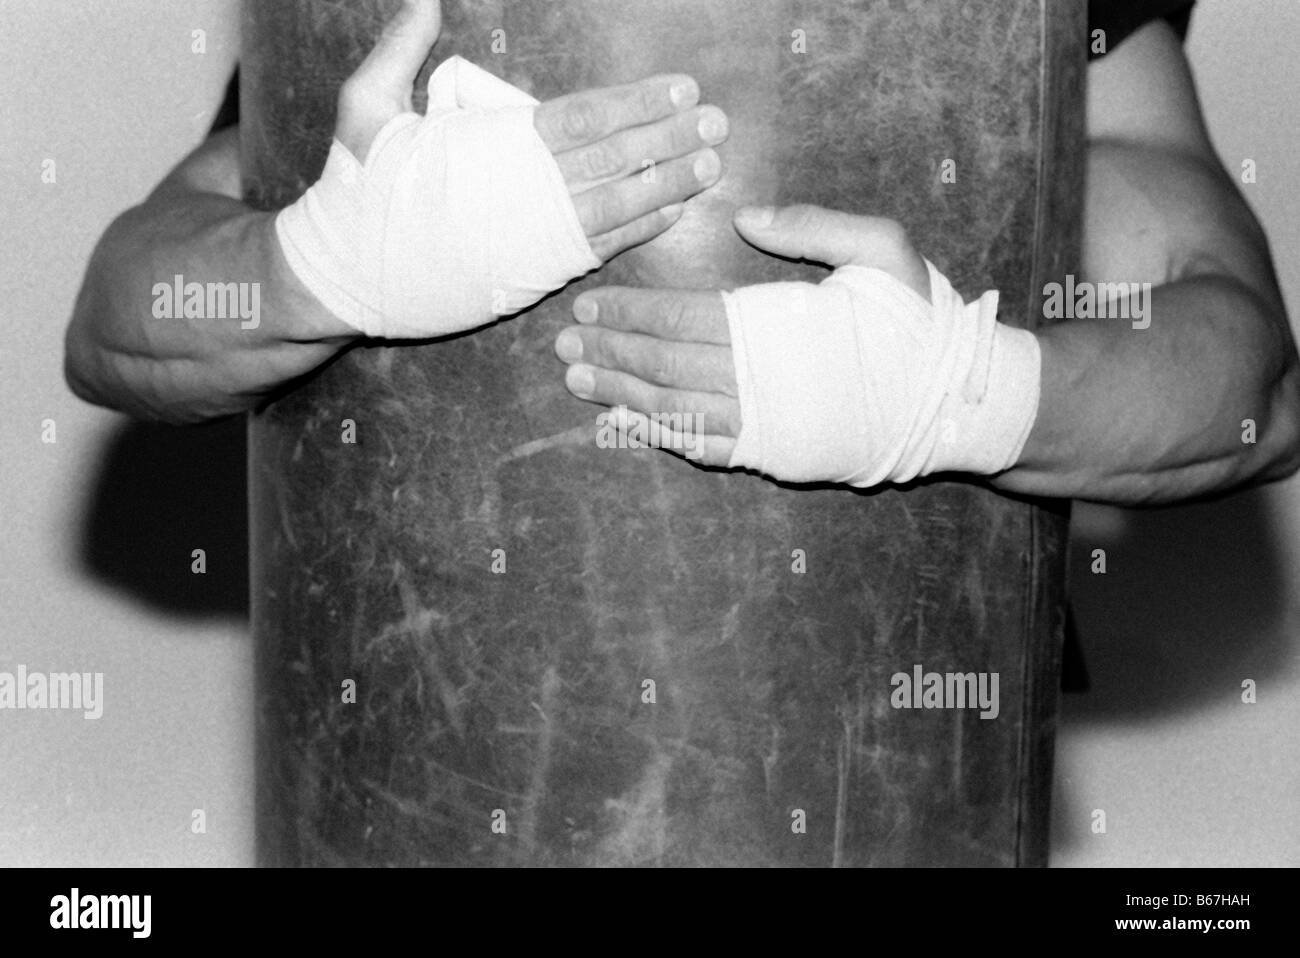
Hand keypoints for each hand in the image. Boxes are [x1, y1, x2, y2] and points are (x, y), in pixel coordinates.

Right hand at [334, 0, 727, 262]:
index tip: (680, 88)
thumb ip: (401, 49)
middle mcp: (526, 193)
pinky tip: (674, 214)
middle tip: (717, 123)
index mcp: (496, 146)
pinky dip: (641, 232)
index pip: (585, 117)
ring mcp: (535, 237)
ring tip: (712, 166)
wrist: (343, 274)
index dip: (637, 102)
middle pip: (615, 159)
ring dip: (669, 185)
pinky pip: (601, 249)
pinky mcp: (535, 273)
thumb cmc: (355, 188)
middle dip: (670, 139)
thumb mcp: (365, 105)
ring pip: (618, 206)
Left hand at [554, 204, 931, 467]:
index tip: (591, 306)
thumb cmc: (918, 321)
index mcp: (776, 324)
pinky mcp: (771, 454)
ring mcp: (762, 424)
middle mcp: (758, 379)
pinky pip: (701, 447)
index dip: (631, 313)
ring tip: (577, 381)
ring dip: (620, 395)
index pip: (681, 317)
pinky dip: (658, 436)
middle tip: (564, 344)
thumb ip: (814, 227)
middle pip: (664, 365)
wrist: (954, 402)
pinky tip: (624, 425)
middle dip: (610, 352)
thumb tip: (747, 217)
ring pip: (673, 410)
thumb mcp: (882, 249)